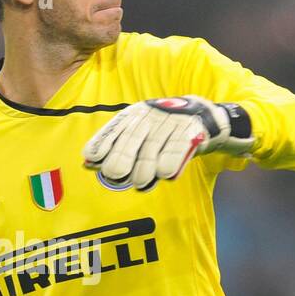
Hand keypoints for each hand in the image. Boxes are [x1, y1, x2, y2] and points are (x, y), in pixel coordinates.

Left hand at [83, 95, 254, 189]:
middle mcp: (153, 114)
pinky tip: (165, 174)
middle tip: (115, 175)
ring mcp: (174, 121)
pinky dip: (173, 161)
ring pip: (156, 146)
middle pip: (135, 137)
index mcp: (137, 113)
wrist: (208, 118)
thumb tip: (86, 163)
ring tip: (140, 182)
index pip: (117, 127)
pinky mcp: (194, 130)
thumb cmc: (166, 132)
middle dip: (123, 156)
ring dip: (146, 166)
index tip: (92, 158)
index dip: (104, 142)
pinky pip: (180, 147)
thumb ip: (115, 147)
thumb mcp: (141, 135)